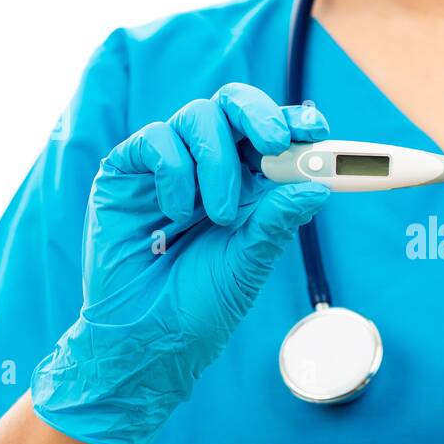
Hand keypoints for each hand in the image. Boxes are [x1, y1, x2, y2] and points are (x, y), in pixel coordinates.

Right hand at [32, 84, 328, 443]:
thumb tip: (319, 186)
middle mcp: (207, 167)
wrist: (146, 338)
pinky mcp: (125, 173)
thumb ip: (278, 221)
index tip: (318, 129)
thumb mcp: (249, 263)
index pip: (272, 134)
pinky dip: (174, 171)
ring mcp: (166, 167)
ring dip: (217, 164)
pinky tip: (175, 214)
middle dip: (259, 114)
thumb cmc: (199, 305)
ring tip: (220, 215)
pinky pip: (154, 139)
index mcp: (245, 185)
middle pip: (233, 105)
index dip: (295, 122)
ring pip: (197, 117)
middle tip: (275, 143)